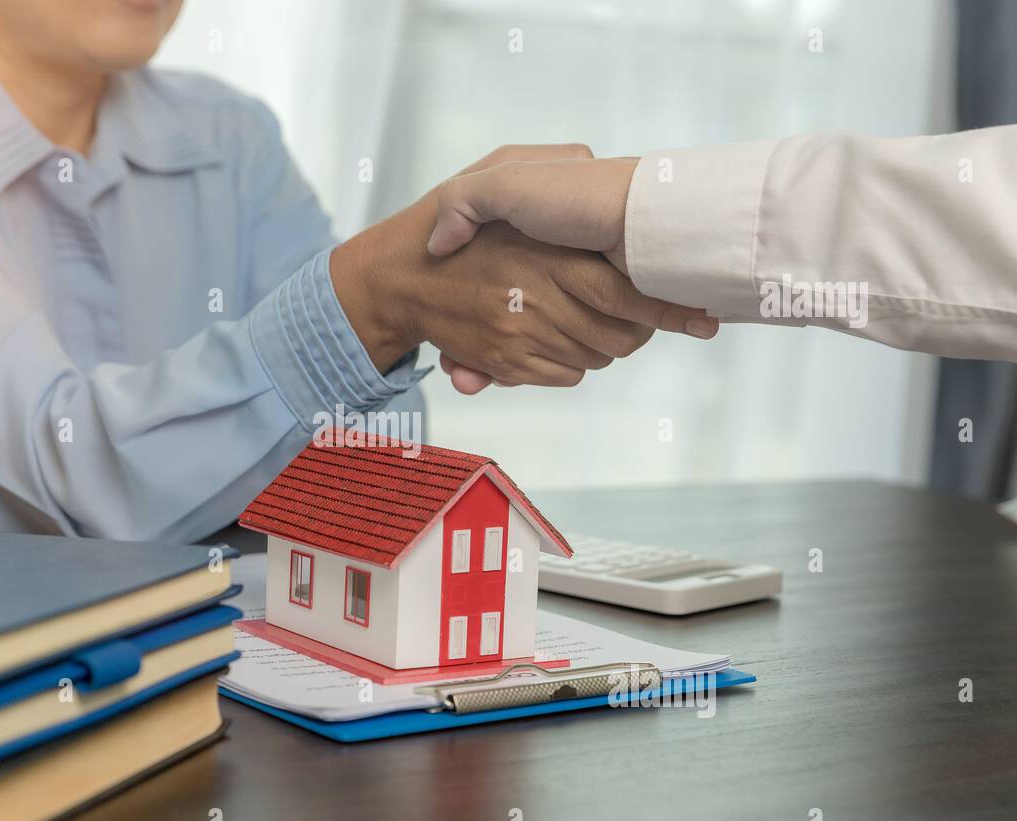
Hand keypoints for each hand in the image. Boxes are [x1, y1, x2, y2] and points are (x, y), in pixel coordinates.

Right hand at [331, 146, 711, 388]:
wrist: (398, 278)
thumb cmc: (454, 225)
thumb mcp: (498, 172)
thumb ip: (552, 161)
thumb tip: (595, 164)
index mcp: (550, 255)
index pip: (631, 292)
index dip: (673, 309)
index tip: (706, 317)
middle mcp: (539, 300)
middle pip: (623, 333)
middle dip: (642, 328)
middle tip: (643, 313)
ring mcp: (523, 337)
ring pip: (597, 356)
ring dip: (607, 345)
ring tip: (601, 322)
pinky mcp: (508, 364)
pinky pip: (565, 375)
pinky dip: (573, 364)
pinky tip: (564, 341)